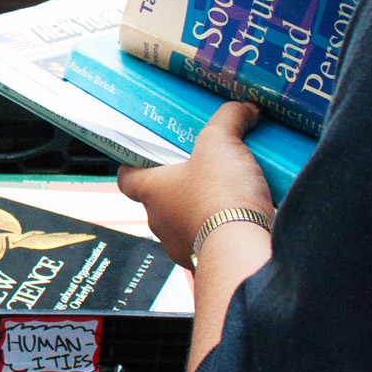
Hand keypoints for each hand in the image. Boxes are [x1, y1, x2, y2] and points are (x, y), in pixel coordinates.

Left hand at [118, 102, 273, 267]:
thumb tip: (244, 109)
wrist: (242, 248)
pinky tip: (242, 216)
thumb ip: (229, 120)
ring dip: (201, 209)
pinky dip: (221, 230)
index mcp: (152, 191)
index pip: (127, 178)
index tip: (147, 156)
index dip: (135, 166)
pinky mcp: (205, 262)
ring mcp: (180, 246)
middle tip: (202, 168)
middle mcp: (159, 222)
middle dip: (181, 185)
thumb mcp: (222, 142)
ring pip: (185, 222)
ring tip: (228, 192)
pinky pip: (208, 242)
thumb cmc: (220, 197)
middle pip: (161, 199)